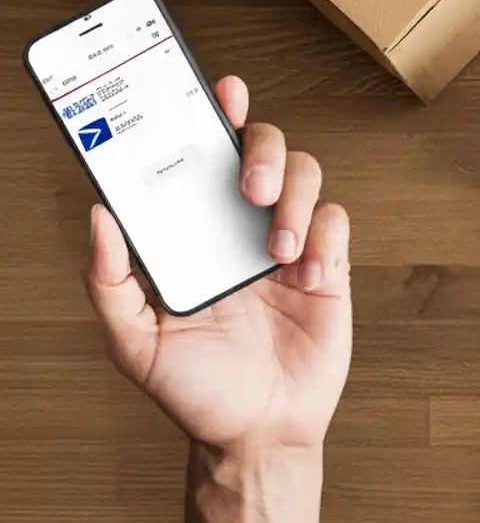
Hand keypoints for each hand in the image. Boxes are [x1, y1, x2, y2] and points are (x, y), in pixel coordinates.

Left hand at [85, 76, 351, 454]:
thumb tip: (99, 215)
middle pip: (266, 148)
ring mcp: (292, 245)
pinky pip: (337, 224)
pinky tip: (304, 277)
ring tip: (276, 251)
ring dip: (295, 202)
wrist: (259, 433)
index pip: (206, 156)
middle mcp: (243, 228)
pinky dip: (324, 239)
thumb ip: (109, 280)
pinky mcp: (331, 269)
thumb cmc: (197, 390)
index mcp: (198, 233)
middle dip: (262, 151)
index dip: (216, 114)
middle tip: (250, 188)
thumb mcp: (134, 341)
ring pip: (308, 177)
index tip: (219, 90)